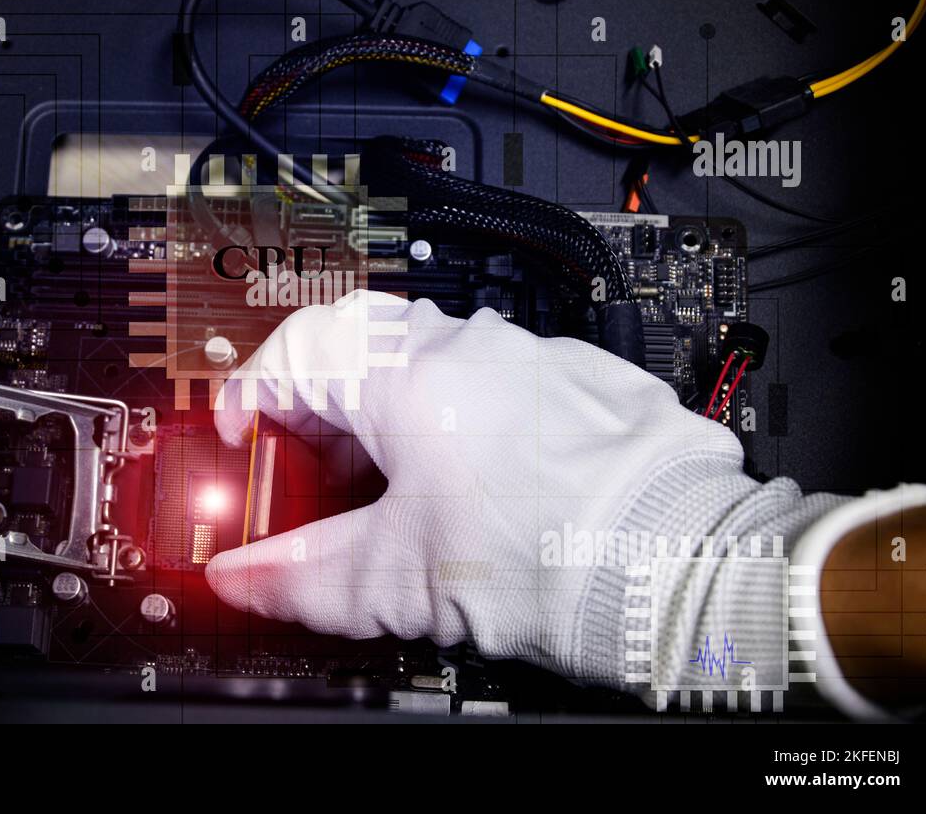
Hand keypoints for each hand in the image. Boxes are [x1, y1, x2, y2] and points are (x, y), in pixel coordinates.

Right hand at [206, 289, 752, 671]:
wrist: (681, 565)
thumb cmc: (557, 558)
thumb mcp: (401, 578)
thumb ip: (303, 576)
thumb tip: (244, 580)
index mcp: (409, 379)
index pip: (296, 352)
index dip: (253, 395)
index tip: (246, 435)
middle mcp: (468, 349)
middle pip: (356, 346)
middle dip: (318, 405)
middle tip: (311, 466)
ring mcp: (526, 358)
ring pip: (425, 359)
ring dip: (386, 411)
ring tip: (389, 484)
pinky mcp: (573, 382)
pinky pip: (486, 378)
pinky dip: (451, 417)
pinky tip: (467, 480)